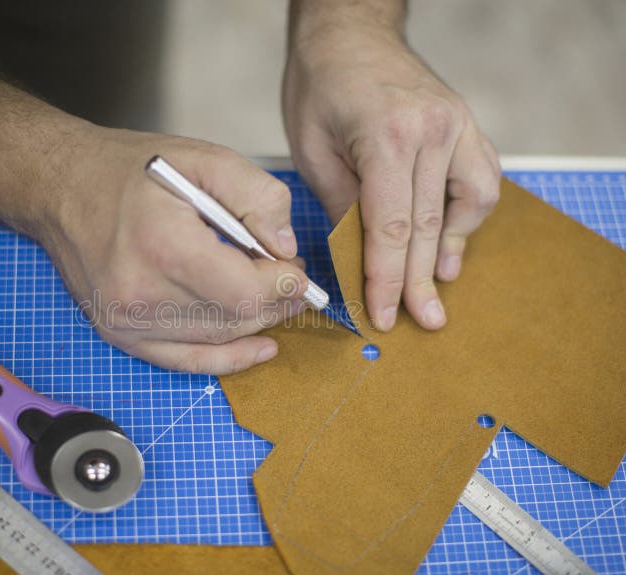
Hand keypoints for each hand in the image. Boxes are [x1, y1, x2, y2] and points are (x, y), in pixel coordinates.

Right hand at [33, 127, 307, 373]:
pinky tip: (260, 348)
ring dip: (257, 322)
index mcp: (162, 245)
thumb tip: (286, 247)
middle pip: (235, 318)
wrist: (61, 189)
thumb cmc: (129, 171)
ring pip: (217, 339)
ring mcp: (126, 321)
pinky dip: (228, 359)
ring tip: (277, 299)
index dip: (283, 285)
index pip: (244, 290)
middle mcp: (140, 293)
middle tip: (295, 282)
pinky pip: (186, 361)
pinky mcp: (121, 334)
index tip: (298, 270)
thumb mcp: (202, 159)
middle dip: (277, 302)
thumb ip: (256, 196)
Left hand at [283, 19, 500, 331]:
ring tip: (436, 283)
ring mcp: (457, 124)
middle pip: (429, 225)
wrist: (348, 30)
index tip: (382, 315)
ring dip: (450, 249)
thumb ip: (343, 205)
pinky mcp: (466, 124)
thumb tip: (363, 258)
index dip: (387, 279)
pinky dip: (467, 214)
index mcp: (387, 137)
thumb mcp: (313, 150)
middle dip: (420, 281)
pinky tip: (448, 238)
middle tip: (425, 322)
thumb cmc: (320, 86)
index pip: (391, 228)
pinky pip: (481, 179)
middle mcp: (433, 131)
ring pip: (468, 204)